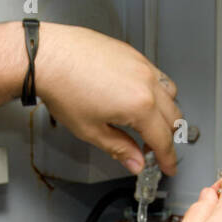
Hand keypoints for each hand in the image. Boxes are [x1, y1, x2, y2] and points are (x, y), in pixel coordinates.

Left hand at [35, 23, 181, 175]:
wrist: (47, 56)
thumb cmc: (62, 87)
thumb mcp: (90, 130)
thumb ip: (119, 148)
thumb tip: (134, 162)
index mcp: (140, 105)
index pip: (164, 139)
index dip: (167, 158)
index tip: (167, 166)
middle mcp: (146, 82)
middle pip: (174, 117)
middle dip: (168, 138)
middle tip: (154, 151)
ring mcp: (141, 65)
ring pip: (171, 93)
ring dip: (167, 113)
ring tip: (149, 125)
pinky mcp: (133, 54)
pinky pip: (158, 75)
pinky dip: (158, 91)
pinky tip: (141, 99)